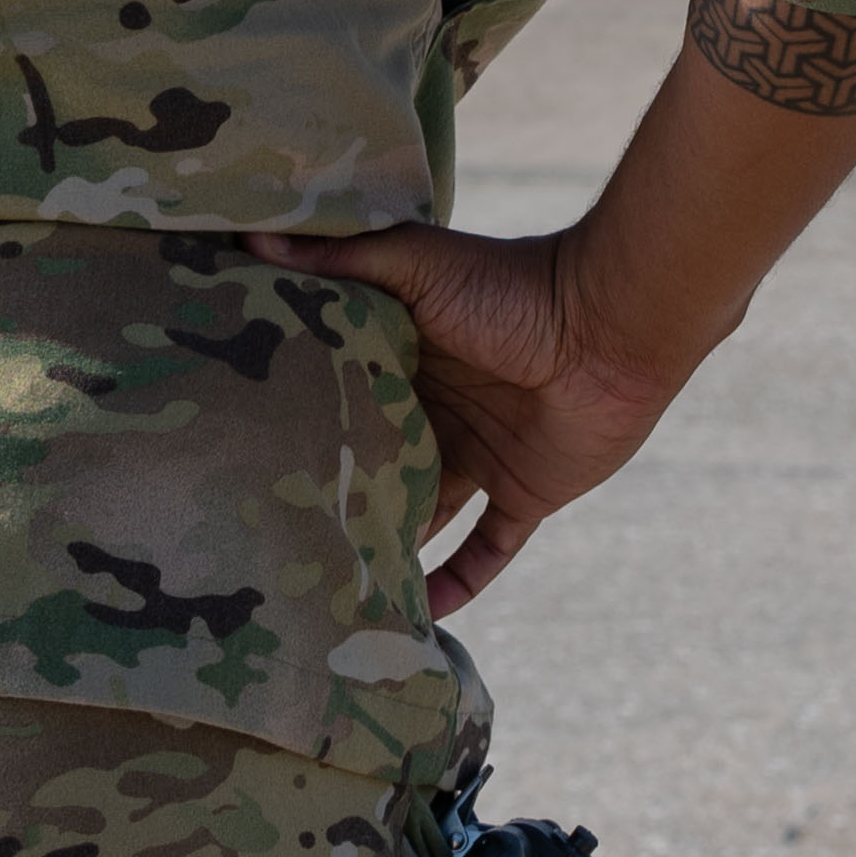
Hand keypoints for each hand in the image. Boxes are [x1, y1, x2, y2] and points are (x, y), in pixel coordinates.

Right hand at [250, 221, 692, 610]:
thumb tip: (251, 235)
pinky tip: (419, 621)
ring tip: (328, 596)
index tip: (244, 465)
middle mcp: (442, 412)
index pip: (344, 402)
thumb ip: (339, 260)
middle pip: (378, 468)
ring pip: (424, 518)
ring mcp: (484, 456)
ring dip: (390, 551)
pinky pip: (486, 553)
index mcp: (408, 359)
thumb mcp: (415, 265)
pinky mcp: (526, 493)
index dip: (304, 431)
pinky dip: (457, 586)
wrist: (611, 324)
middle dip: (338, 502)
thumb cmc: (512, 285)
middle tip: (273, 546)